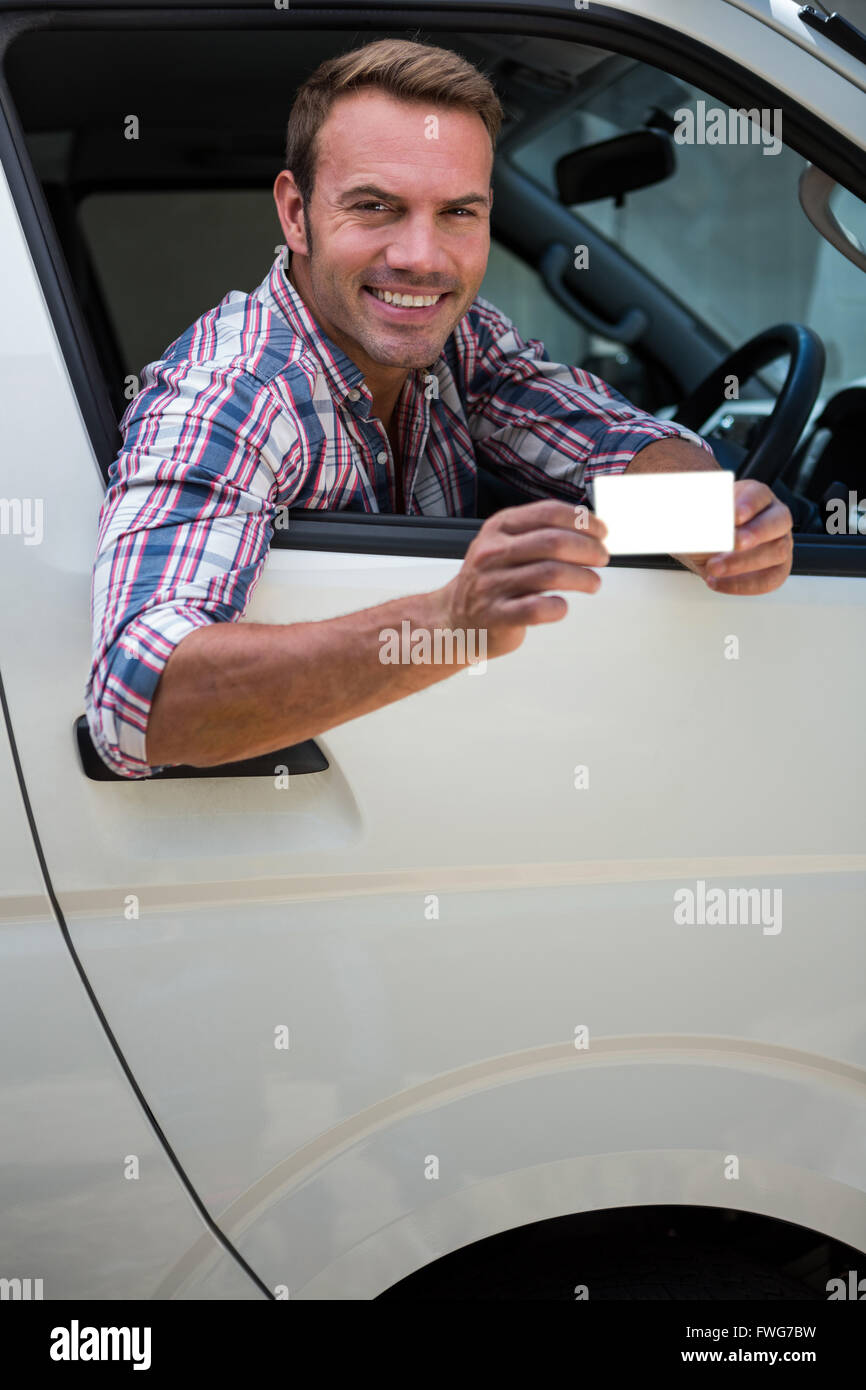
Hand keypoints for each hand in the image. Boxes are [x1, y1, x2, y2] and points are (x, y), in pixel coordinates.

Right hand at [438, 499, 608, 658]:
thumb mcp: (506, 546)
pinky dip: (559, 607)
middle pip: (553, 542)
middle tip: (601, 557)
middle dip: (588, 549)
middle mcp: (492, 553)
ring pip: (551, 574)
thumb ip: (541, 534)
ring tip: (592, 583)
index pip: (548, 513)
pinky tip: (562, 606)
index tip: (601, 532)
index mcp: (498, 528)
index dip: (582, 521)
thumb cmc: (490, 582)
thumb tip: (589, 530)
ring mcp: (491, 585)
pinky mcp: (496, 616)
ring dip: (583, 578)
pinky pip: (538, 609)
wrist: (455, 619)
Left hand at [677, 480, 793, 594]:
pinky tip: (718, 581)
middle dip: (755, 533)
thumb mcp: (696, 518)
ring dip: (742, 563)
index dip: (748, 505)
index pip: (759, 496)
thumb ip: (701, 520)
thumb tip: (704, 528)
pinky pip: (769, 580)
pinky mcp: (777, 569)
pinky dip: (742, 584)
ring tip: (714, 567)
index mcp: (756, 495)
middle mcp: (773, 517)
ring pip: (777, 552)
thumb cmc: (704, 526)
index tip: (733, 516)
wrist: (700, 545)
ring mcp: (779, 543)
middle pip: (778, 522)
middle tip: (733, 543)